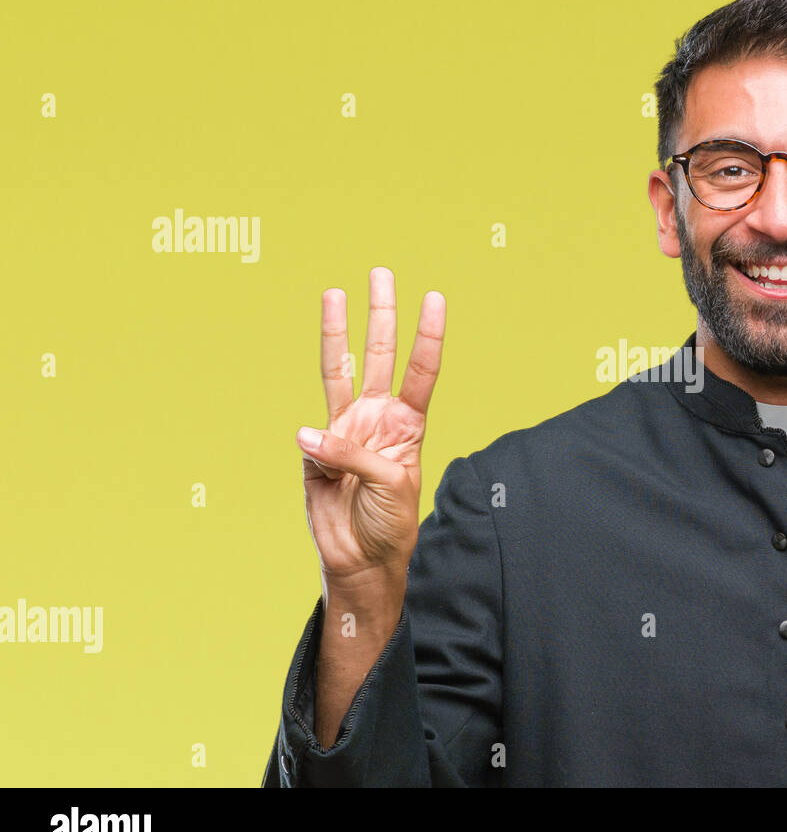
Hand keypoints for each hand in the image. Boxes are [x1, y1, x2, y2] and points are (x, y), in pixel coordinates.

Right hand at [297, 267, 445, 601]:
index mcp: (409, 423)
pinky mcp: (317, 449)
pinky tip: (316, 449)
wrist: (362, 558)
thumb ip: (352, 454)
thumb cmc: (391, 521)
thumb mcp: (391, 485)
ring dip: (339, 331)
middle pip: (382, 354)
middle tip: (381, 273)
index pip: (421, 370)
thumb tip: (307, 435)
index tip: (434, 297)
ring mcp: (346, 428)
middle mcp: (379, 417)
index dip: (427, 335)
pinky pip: (312, 431)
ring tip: (336, 291)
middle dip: (382, 314)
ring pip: (341, 369)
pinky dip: (313, 438)